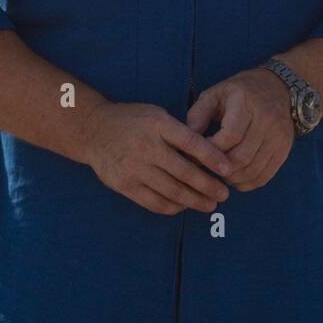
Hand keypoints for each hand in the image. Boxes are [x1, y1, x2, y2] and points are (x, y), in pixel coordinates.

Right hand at [81, 100, 232, 215]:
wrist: (94, 130)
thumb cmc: (133, 121)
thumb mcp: (156, 116)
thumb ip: (179, 132)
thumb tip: (209, 154)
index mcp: (158, 124)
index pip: (191, 142)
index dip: (212, 157)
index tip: (228, 169)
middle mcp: (147, 146)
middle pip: (184, 172)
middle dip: (208, 186)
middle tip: (224, 194)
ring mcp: (134, 168)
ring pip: (171, 191)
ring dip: (194, 201)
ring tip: (210, 204)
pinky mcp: (124, 185)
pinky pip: (154, 202)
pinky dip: (172, 207)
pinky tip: (184, 206)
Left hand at [186, 68, 294, 191]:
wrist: (279, 87)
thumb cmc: (239, 92)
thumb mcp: (215, 94)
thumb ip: (198, 116)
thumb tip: (185, 143)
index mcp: (246, 102)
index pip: (230, 136)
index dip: (211, 151)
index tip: (196, 155)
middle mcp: (266, 119)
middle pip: (241, 157)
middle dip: (219, 168)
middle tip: (205, 170)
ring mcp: (278, 136)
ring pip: (252, 169)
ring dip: (232, 179)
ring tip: (218, 175)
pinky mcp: (284, 149)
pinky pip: (264, 175)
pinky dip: (247, 183)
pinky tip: (234, 179)